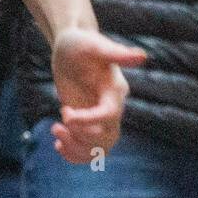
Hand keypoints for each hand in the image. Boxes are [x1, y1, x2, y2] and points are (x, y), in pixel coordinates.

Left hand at [50, 27, 146, 164]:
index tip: (66, 114)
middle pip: (106, 138)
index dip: (89, 121)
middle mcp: (111, 107)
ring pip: (99, 149)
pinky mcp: (88, 123)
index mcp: (115, 91)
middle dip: (81, 137)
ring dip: (77, 149)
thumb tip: (142, 56)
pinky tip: (58, 145)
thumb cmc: (80, 43)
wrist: (69, 48)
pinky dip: (75, 154)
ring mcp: (100, 118)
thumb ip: (116, 53)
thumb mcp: (92, 45)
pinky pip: (88, 149)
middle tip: (58, 125)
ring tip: (55, 132)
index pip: (109, 116)